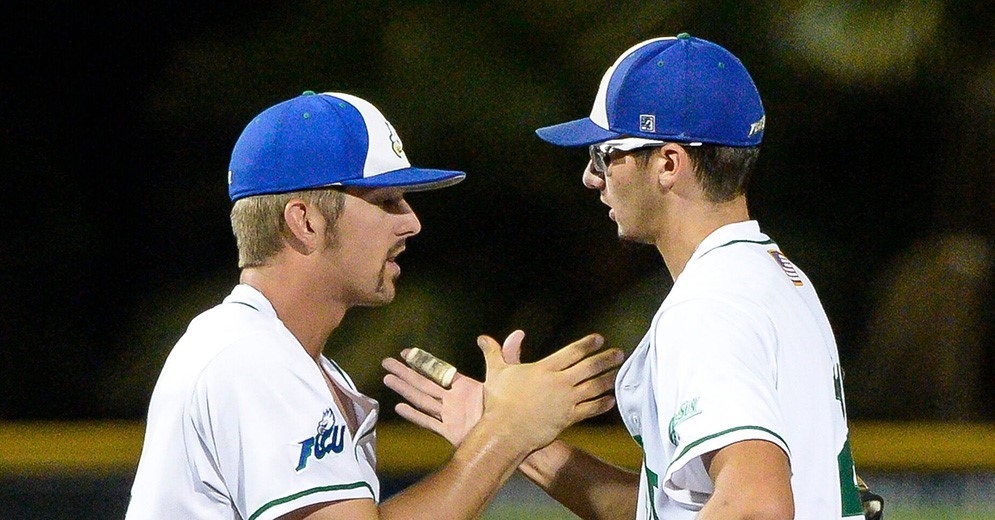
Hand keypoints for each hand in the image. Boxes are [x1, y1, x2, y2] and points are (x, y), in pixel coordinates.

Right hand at [382, 331, 523, 445]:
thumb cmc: (512, 409)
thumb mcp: (509, 378)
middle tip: (386, 362)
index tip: (406, 352)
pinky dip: (414, 415)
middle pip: (424, 383)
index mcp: (465, 386)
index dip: (422, 361)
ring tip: (387, 379)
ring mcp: (450, 416)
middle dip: (405, 372)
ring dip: (404, 389)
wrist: (513, 439)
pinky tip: (399, 407)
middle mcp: (454, 400)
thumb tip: (517, 333)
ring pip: (422, 400)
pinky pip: (428, 422)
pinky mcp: (450, 432)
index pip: (438, 370)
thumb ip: (508, 356)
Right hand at [478, 332, 621, 452]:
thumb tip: (483, 338)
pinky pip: (589, 410)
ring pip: (593, 388)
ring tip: (618, 374)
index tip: (600, 339)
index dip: (587, 344)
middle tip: (619, 354)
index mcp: (544, 369)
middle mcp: (559, 383)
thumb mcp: (496, 372)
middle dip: (606, 359)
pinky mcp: (567, 418)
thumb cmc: (499, 402)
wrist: (505, 432)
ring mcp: (565, 401)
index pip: (571, 352)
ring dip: (608, 380)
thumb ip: (495, 352)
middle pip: (589, 368)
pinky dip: (601, 404)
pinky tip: (610, 400)